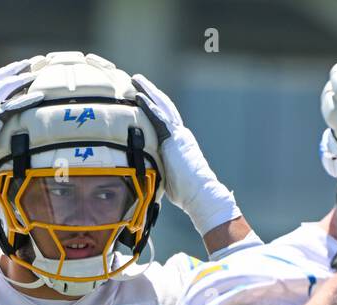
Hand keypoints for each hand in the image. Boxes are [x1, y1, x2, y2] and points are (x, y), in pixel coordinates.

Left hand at [131, 73, 239, 235]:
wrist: (200, 193)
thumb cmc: (186, 192)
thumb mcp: (167, 176)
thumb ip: (158, 169)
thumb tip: (145, 175)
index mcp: (178, 142)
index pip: (164, 119)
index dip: (154, 105)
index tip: (143, 96)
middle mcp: (179, 134)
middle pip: (163, 106)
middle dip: (150, 91)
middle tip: (137, 79)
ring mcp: (178, 134)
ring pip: (161, 106)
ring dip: (148, 91)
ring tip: (135, 79)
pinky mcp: (174, 138)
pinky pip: (159, 118)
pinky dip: (148, 106)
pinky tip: (138, 96)